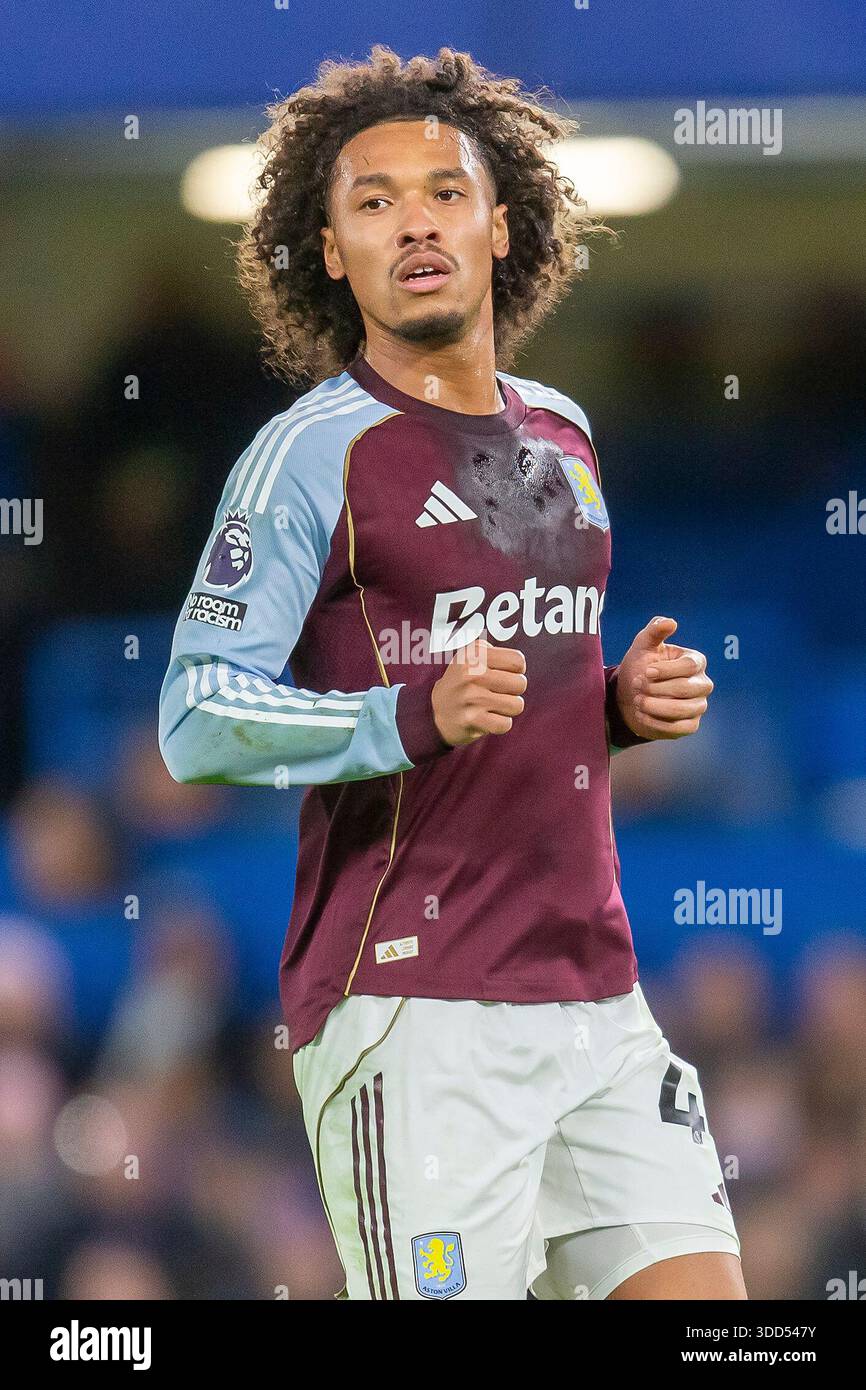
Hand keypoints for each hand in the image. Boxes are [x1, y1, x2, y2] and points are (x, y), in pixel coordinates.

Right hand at [432, 636, 526, 745]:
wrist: (436, 711)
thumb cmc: (463, 683)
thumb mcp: (471, 657)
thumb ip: (494, 652)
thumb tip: (518, 662)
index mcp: (474, 654)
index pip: (518, 660)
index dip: (516, 670)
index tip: (504, 675)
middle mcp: (471, 672)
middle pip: (521, 683)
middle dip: (513, 691)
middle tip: (497, 693)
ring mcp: (471, 696)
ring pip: (516, 705)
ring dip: (508, 709)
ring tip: (493, 705)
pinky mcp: (471, 719)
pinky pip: (505, 724)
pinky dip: (500, 724)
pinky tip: (488, 718)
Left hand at [615, 616, 712, 739]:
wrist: (630, 695)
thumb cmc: (641, 666)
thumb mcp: (643, 646)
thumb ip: (655, 631)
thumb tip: (670, 622)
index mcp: (696, 662)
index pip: (689, 666)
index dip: (666, 670)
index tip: (646, 671)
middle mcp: (703, 684)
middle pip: (686, 689)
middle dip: (657, 689)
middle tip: (637, 686)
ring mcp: (699, 706)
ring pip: (681, 710)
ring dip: (654, 706)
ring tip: (637, 701)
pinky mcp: (691, 725)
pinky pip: (678, 728)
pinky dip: (656, 722)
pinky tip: (641, 714)